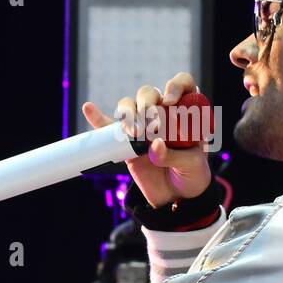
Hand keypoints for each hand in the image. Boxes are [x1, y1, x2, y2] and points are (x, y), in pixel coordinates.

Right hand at [81, 71, 211, 208]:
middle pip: (150, 93)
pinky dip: (98, 118)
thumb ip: (176, 155)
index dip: (175, 86)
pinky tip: (89, 109)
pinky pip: (109, 127)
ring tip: (135, 133)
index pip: (182, 85)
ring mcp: (142, 124)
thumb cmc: (192, 175)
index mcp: (186, 111)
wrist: (176, 197)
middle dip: (148, 102)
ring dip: (129, 113)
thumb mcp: (193, 165)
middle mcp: (163, 112)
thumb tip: (154, 144)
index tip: (170, 101)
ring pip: (129, 105)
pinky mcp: (126, 141)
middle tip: (153, 123)